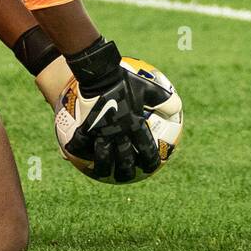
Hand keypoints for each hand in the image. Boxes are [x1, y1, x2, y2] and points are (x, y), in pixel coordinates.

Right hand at [64, 39, 163, 182]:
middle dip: (127, 171)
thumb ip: (165, 100)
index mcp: (134, 125)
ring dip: (102, 168)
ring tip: (101, 173)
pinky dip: (77, 151)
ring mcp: (101, 131)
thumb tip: (178, 108)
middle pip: (124, 159)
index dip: (150, 160)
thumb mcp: (149, 88)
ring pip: (102, 157)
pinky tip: (72, 156)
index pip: (145, 148)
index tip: (150, 167)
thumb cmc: (125, 80)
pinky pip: (80, 143)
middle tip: (127, 176)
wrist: (101, 74)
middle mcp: (119, 132)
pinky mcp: (87, 127)